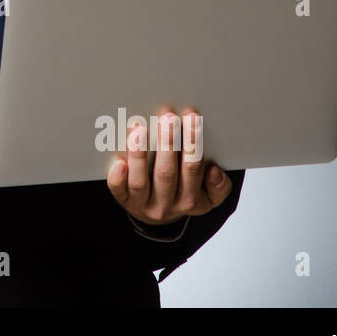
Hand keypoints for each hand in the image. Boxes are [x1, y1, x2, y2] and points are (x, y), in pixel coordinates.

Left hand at [106, 111, 231, 225]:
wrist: (160, 218)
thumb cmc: (185, 192)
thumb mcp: (208, 195)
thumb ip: (218, 186)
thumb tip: (214, 171)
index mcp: (192, 200)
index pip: (194, 170)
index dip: (193, 143)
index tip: (192, 117)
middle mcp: (168, 204)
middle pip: (167, 173)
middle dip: (168, 143)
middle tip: (168, 118)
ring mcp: (144, 204)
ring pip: (140, 182)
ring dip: (140, 155)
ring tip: (140, 131)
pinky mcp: (124, 201)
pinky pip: (119, 192)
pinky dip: (118, 177)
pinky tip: (118, 162)